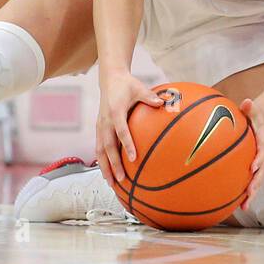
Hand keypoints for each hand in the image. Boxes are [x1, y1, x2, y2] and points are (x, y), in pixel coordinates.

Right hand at [96, 71, 163, 187]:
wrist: (109, 79)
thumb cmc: (127, 85)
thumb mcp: (139, 88)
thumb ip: (149, 97)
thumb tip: (164, 103)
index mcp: (115, 112)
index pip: (121, 131)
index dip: (126, 145)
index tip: (132, 159)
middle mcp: (105, 121)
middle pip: (107, 147)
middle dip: (113, 164)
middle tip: (120, 180)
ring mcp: (100, 126)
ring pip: (100, 150)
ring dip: (104, 167)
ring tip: (111, 183)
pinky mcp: (99, 129)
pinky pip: (99, 147)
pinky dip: (102, 161)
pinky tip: (107, 173)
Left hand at [238, 97, 263, 207]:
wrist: (263, 120)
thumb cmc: (255, 114)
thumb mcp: (253, 108)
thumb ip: (250, 107)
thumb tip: (247, 101)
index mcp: (263, 142)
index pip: (263, 151)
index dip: (259, 160)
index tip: (253, 167)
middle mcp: (262, 155)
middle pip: (261, 172)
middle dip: (256, 184)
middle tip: (249, 193)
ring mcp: (258, 163)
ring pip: (256, 181)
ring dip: (251, 194)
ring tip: (243, 207)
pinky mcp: (253, 168)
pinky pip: (249, 180)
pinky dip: (244, 192)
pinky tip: (234, 204)